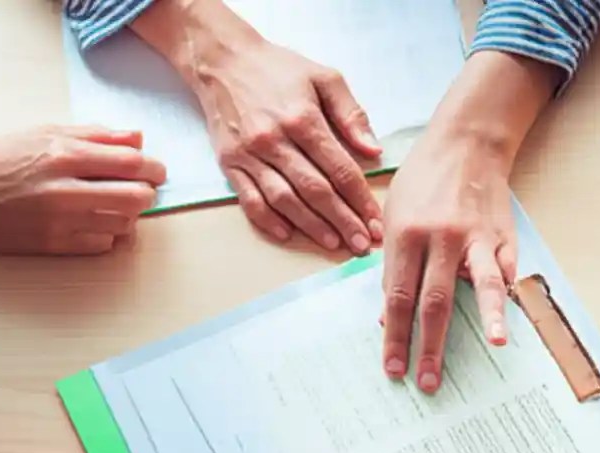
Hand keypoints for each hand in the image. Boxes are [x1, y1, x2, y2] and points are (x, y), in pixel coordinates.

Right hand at [0, 125, 165, 254]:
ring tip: (114, 205)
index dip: (153, 168)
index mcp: (64, 154)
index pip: (131, 163)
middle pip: (136, 197)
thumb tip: (137, 138)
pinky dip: (107, 233)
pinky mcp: (56, 246)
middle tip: (142, 190)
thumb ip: (95, 134)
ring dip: (128, 215)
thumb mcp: (44, 133)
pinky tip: (94, 222)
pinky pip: (103, 243)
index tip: (156, 171)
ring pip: (124, 224)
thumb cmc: (2, 160)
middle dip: (147, 193)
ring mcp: (61, 222)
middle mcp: (65, 189)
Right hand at [197, 40, 382, 252]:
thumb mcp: (324, 77)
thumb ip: (351, 113)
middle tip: (362, 244)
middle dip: (342, 221)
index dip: (360, 199)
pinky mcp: (229, 163)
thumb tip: (373, 150)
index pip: (339, 168)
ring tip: (334, 244)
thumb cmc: (279, 69)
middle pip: (315, 190)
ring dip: (311, 226)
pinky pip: (249, 199)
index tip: (376, 221)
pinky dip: (268, 220)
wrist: (223, 60)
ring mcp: (249, 154)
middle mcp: (275, 139)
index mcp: (303, 118)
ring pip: (284, 199)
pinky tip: (288, 234)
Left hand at [381, 129, 514, 393]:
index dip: (395, 337)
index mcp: (406, 235)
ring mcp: (476, 237)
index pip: (397, 298)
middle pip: (434, 301)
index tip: (394, 368)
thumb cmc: (422, 181)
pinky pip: (506, 270)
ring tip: (496, 344)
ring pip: (483, 283)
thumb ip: (391, 266)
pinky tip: (508, 320)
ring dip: (489, 317)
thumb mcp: (392, 216)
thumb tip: (388, 316)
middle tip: (427, 382)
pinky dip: (507, 296)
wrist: (466, 142)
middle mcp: (441, 238)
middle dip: (429, 346)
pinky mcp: (503, 235)